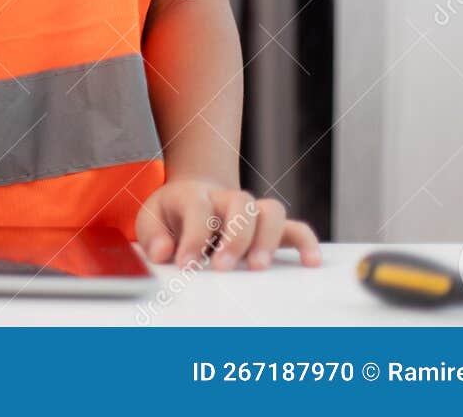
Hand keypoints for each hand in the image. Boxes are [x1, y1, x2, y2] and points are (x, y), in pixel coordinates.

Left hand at [135, 178, 323, 270]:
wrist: (194, 196)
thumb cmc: (172, 214)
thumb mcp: (151, 219)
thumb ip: (153, 235)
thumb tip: (164, 253)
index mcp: (194, 195)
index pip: (198, 209)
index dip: (194, 238)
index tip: (187, 266)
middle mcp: (226, 199)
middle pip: (241, 203)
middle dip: (235, 237)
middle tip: (223, 267)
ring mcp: (251, 211)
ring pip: (270, 211)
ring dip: (267, 240)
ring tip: (257, 268)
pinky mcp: (270, 227)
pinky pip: (295, 227)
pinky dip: (306, 242)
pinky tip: (310, 262)